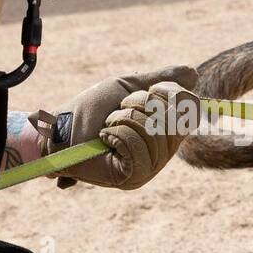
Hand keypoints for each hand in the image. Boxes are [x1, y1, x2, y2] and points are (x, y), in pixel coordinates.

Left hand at [46, 66, 200, 189]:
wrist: (58, 129)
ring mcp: (148, 170)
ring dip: (126, 119)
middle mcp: (160, 155)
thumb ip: (161, 81)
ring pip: (156, 132)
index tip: (148, 91)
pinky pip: (140, 146)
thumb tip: (194, 74)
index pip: (190, 112)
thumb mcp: (128, 87)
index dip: (171, 94)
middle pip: (175, 121)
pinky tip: (105, 139)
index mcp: (163, 135)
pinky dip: (119, 133)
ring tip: (108, 126)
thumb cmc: (88, 110)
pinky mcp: (132, 178)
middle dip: (143, 106)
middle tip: (118, 112)